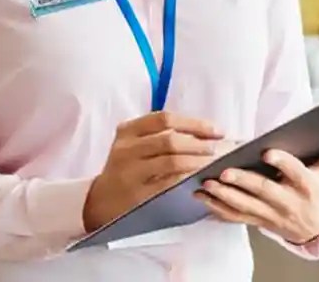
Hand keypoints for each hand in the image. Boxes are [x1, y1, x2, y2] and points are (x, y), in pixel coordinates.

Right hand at [82, 112, 230, 231]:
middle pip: (170, 140)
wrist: (100, 199)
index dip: (194, 123)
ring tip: (212, 163)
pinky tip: (199, 178)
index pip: (164, 119)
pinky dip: (188, 179)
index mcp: (127, 130)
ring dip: (198, 161)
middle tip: (217, 149)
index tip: (216, 130)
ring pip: (172, 161)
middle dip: (200, 143)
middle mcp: (126, 148)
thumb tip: (202, 132)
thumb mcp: (132, 144)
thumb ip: (158, 134)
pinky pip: (169, 183)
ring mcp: (130, 172)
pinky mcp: (137, 194)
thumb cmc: (125, 168)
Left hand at [196, 131, 318, 244]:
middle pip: (265, 192)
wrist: (315, 228)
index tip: (267, 151)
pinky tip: (201, 195)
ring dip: (224, 196)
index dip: (283, 163)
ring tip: (206, 183)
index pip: (296, 173)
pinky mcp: (258, 222)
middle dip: (244, 183)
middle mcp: (289, 204)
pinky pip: (235, 217)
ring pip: (246, 207)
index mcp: (308, 187)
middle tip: (225, 171)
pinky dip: (217, 208)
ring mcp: (272, 216)